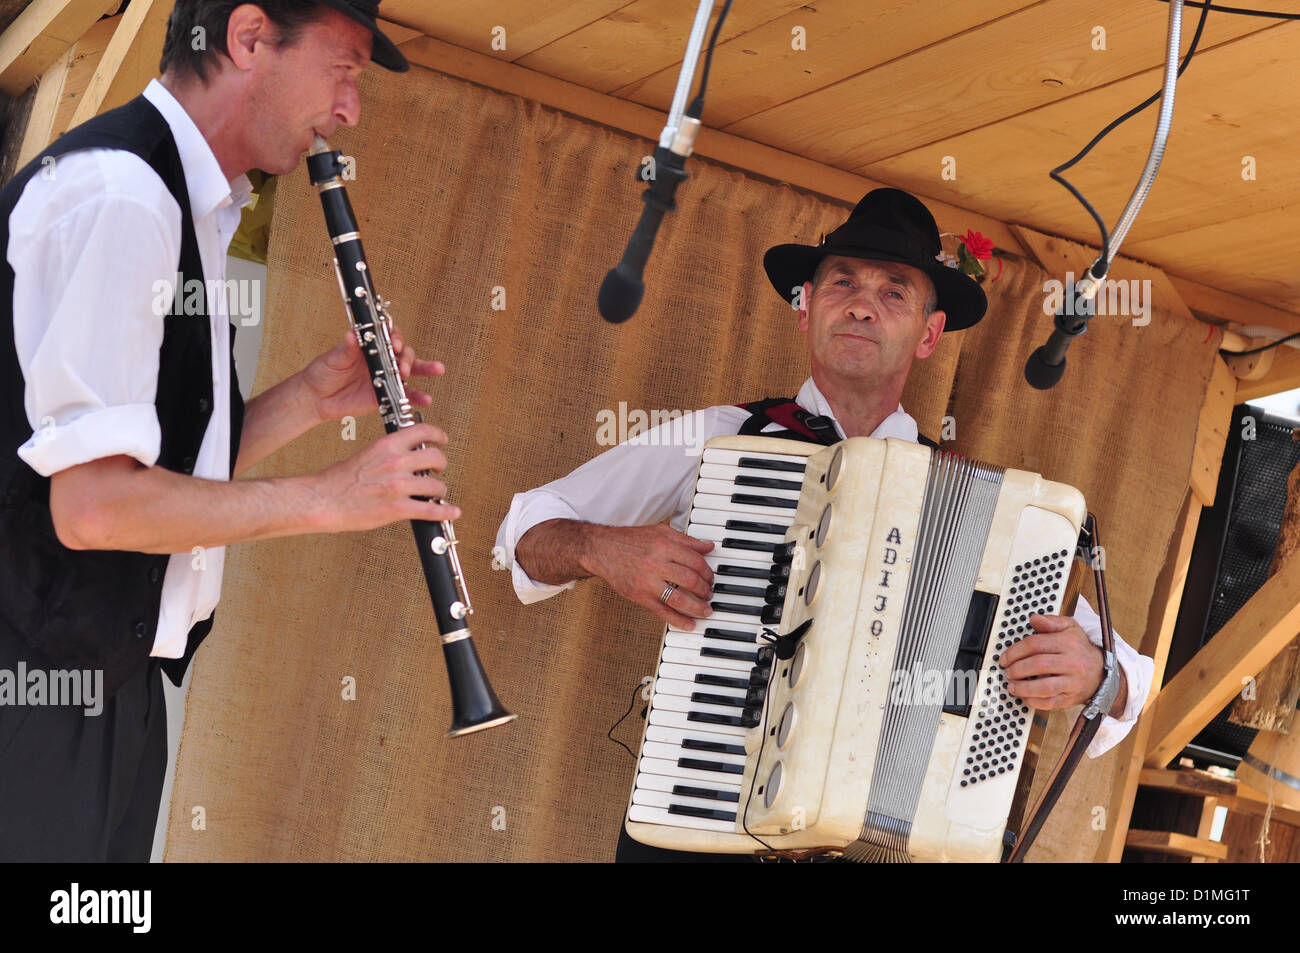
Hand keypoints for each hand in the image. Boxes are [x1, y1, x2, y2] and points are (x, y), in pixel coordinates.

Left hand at [302, 326, 443, 423]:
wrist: (317, 399)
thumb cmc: (323, 373)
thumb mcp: (332, 358)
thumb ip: (345, 349)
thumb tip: (353, 335)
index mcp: (369, 347)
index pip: (388, 336)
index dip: (395, 337)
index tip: (394, 345)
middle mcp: (381, 359)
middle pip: (403, 352)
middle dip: (407, 357)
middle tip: (403, 366)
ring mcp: (386, 376)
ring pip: (411, 370)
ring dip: (425, 368)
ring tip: (437, 369)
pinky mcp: (387, 394)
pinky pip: (406, 394)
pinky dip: (418, 396)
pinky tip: (426, 398)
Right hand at [311, 423, 458, 531]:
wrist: (323, 500)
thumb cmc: (339, 480)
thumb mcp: (367, 454)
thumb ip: (389, 454)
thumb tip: (407, 457)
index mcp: (387, 445)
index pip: (423, 431)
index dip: (438, 435)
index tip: (441, 439)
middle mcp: (396, 462)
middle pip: (436, 457)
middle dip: (441, 463)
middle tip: (439, 469)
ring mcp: (398, 486)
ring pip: (436, 485)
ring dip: (440, 490)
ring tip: (436, 493)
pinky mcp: (398, 508)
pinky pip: (431, 510)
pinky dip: (446, 512)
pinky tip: (452, 512)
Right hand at [583, 524, 714, 630]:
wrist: (602, 550)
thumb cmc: (630, 540)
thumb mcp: (660, 532)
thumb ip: (686, 540)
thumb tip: (708, 547)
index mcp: (664, 546)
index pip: (695, 561)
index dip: (707, 571)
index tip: (710, 577)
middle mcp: (656, 564)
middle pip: (690, 580)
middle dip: (705, 590)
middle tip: (709, 593)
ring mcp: (647, 582)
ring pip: (679, 599)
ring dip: (697, 607)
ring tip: (706, 610)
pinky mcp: (639, 596)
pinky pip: (662, 611)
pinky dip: (678, 620)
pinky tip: (689, 624)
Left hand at [1000, 614, 1126, 715]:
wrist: (1101, 671)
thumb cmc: (1079, 649)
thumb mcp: (1069, 628)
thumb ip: (1051, 622)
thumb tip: (1034, 618)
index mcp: (1068, 643)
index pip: (1035, 644)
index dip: (1015, 651)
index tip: (1004, 658)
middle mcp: (1072, 663)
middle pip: (1038, 665)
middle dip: (1017, 669)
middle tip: (1007, 672)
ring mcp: (1073, 682)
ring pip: (1044, 687)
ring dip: (1023, 688)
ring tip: (1011, 686)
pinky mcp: (1072, 698)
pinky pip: (1051, 703)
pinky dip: (1034, 701)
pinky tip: (1025, 696)